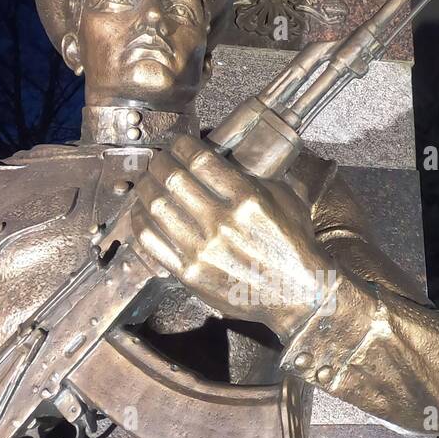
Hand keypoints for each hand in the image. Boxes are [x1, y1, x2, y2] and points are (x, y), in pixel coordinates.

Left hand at [131, 133, 335, 337]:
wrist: (298, 294)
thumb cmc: (294, 246)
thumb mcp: (287, 199)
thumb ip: (257, 177)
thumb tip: (227, 159)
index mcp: (247, 198)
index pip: (199, 160)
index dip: (181, 145)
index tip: (178, 143)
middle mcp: (222, 222)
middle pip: (173, 178)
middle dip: (160, 162)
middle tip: (159, 160)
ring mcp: (203, 250)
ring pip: (157, 206)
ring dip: (146, 187)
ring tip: (147, 182)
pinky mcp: (190, 273)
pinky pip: (152, 241)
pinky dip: (140, 221)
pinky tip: (142, 211)